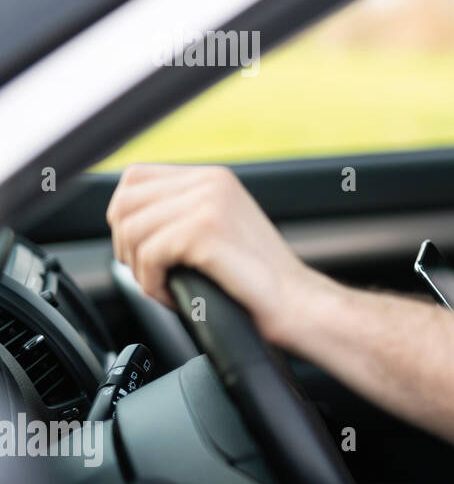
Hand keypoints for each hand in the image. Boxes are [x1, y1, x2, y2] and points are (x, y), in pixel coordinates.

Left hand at [105, 164, 322, 345]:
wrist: (299, 304)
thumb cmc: (259, 282)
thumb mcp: (221, 231)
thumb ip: (183, 215)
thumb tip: (125, 221)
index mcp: (214, 178)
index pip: (135, 179)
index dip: (125, 218)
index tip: (141, 251)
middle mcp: (211, 182)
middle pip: (125, 203)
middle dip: (126, 246)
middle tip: (151, 274)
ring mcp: (209, 203)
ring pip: (132, 231)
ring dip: (140, 271)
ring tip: (168, 288)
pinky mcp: (206, 230)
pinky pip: (148, 256)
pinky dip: (153, 285)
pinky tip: (177, 297)